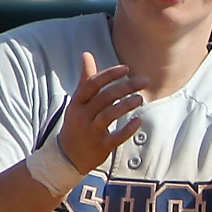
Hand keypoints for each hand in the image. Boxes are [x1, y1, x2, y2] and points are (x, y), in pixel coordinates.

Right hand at [58, 53, 146, 173]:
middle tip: (144, 82)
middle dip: (125, 87)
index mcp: (77, 103)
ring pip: (109, 115)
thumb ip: (85, 80)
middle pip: (105, 97)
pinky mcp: (100, 147)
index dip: (109, 75)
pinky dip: (127, 129)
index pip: (92, 84)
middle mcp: (83, 116)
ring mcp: (91, 132)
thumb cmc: (76, 124)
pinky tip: (138, 121)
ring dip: (126, 105)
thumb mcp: (77, 102)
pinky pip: (116, 137)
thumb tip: (87, 54)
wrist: (67, 157)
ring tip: (140, 99)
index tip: (126, 68)